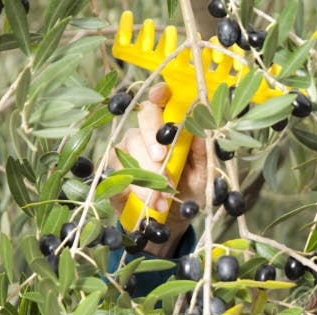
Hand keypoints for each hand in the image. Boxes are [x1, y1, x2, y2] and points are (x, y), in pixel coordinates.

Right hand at [108, 83, 206, 256]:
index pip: (161, 101)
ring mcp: (126, 150)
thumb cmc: (189, 190)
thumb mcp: (202, 175)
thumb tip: (203, 130)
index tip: (162, 95)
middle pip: (143, 118)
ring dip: (148, 172)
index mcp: (169, 127)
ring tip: (165, 197)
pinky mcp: (113, 171)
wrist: (171, 219)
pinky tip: (152, 203)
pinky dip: (137, 189)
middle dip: (151, 136)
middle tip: (161, 158)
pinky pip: (119, 172)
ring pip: (131, 147)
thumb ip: (202, 153)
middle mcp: (145, 133)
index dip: (160, 94)